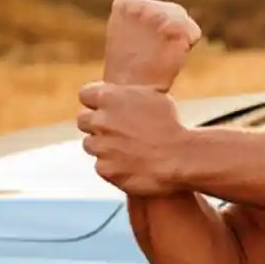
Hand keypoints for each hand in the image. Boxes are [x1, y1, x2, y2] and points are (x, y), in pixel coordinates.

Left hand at [77, 81, 187, 197]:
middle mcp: (100, 120)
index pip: (85, 95)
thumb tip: (113, 95)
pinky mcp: (104, 168)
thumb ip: (126, 95)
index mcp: (110, 97)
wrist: (181, 158)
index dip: (95, 102)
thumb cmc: (171, 125)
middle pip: (83, 120)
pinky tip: (132, 163)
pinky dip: (113, 165)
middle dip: (96, 124)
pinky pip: (101, 164)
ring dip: (103, 145)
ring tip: (128, 148)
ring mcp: (100, 146)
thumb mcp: (152, 97)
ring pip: (90, 144)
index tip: (106, 108)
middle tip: (116, 130)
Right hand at [103, 0, 200, 91]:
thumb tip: (174, 12)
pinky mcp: (177, 28)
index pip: (151, 7)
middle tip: (150, 54)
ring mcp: (159, 15)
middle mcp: (141, 5)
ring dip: (178, 40)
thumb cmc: (128, 71)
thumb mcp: (126, 35)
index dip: (149, 29)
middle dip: (168, 33)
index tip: (135, 45)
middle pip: (172, 12)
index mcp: (123, 4)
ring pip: (184, 22)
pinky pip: (194, 34)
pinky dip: (187, 48)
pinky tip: (170, 58)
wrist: (131, 95)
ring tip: (159, 56)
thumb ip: (143, 17)